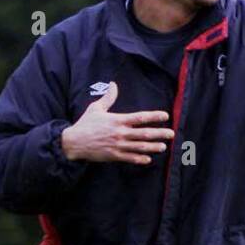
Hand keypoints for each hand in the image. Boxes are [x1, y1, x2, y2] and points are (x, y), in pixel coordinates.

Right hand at [59, 81, 173, 164]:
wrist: (74, 142)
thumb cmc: (85, 124)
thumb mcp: (96, 108)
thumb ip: (108, 98)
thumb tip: (113, 84)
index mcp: (118, 120)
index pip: (140, 117)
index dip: (154, 116)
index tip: (165, 116)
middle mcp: (120, 133)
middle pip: (144, 133)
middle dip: (159, 133)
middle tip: (171, 133)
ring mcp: (117, 145)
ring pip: (139, 147)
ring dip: (153, 147)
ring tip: (163, 147)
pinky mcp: (113, 156)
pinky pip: (129, 158)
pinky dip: (139, 159)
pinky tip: (148, 160)